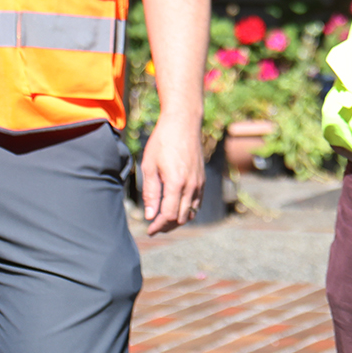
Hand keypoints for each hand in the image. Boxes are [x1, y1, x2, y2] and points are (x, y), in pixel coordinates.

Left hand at [138, 113, 205, 234]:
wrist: (184, 122)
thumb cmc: (162, 141)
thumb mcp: (149, 165)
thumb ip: (150, 192)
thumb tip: (149, 215)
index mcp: (176, 183)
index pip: (169, 215)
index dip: (158, 225)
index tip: (149, 229)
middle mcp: (191, 186)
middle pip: (181, 218)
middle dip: (167, 226)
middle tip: (154, 226)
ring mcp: (199, 183)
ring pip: (191, 213)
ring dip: (177, 220)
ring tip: (164, 220)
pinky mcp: (202, 179)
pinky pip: (197, 203)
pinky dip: (187, 210)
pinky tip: (176, 208)